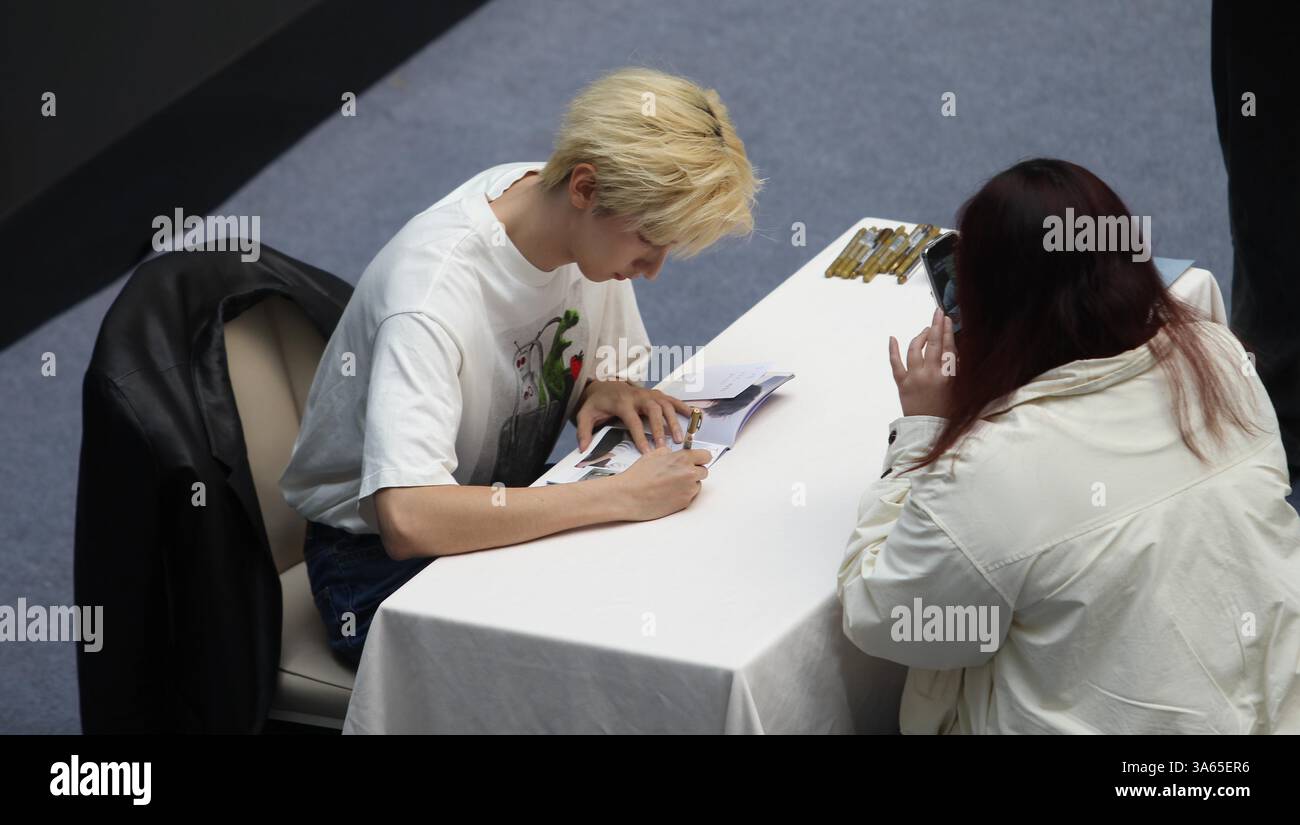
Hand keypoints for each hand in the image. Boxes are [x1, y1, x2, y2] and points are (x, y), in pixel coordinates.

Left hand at [576, 379, 690, 452]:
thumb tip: (584, 448)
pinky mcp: (655, 394)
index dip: (640, 436)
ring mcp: (648, 393)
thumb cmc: (597, 404)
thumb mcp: (585, 415)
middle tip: (665, 446)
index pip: (633, 420)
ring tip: (680, 438)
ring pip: (665, 404)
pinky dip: (684, 406)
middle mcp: (637, 395)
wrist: (603, 385)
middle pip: (653, 410)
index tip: (647, 452)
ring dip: (674, 421)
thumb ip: (583, 431)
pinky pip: (672, 399)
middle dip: (660, 428)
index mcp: (621, 402)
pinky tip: (695, 416)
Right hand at [606, 446, 711, 520]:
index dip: (700, 458)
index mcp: (682, 459)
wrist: (629, 496)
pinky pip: (689, 497)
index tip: (696, 461)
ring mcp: (688, 489)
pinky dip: (682, 495)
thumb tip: (674, 454)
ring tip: (670, 486)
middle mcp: (689, 473)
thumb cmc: (637, 476)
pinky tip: (668, 494)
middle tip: (680, 474)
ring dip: (688, 485)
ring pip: (697, 485)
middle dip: (694, 472)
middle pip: (704, 472)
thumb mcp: (652, 455)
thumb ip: (668, 453)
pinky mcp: (685, 503)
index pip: (706, 456)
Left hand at [889, 307, 955, 417]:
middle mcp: (931, 374)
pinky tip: (892, 338)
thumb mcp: (960, 391)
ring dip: (920, 336)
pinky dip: (893, 351)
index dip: (948, 331)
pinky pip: (895, 364)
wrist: (929, 431)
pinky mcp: (902, 384)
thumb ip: (958, 371)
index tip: (947, 319)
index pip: (949, 347)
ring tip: (925, 330)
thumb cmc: (948, 413)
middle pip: (933, 343)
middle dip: (936, 325)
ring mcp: (915, 378)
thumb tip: (954, 351)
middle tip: (937, 313)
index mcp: (948, 377)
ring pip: (915, 349)